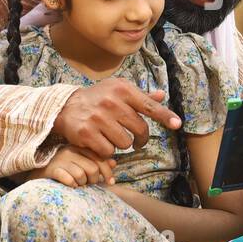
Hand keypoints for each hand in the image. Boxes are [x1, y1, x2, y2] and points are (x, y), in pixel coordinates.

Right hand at [26, 145, 116, 188]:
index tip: (111, 182)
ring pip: (81, 175)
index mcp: (79, 147)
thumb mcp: (80, 163)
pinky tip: (71, 186)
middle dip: (94, 181)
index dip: (108, 172)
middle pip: (92, 169)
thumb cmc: (62, 169)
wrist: (36, 172)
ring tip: (78, 185)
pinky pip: (69, 179)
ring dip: (82, 184)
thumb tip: (113, 163)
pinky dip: (72, 185)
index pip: (100, 158)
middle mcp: (70, 151)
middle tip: (89, 185)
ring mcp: (60, 160)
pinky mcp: (52, 169)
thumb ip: (96, 162)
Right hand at [51, 77, 180, 157]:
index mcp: (122, 90)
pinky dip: (107, 150)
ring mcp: (99, 118)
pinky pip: (109, 151)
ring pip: (125, 143)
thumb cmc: (97, 98)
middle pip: (140, 130)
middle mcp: (111, 102)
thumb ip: (139, 96)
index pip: (149, 105)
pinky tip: (100, 141)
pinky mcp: (87, 134)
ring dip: (121, 144)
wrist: (65, 106)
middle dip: (140, 138)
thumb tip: (161, 94)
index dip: (165, 116)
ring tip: (112, 136)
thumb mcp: (117, 90)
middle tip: (136, 139)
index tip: (177, 124)